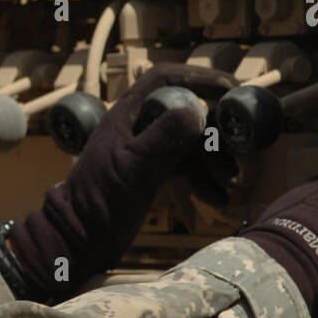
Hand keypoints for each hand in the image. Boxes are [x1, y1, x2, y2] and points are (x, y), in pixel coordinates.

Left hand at [8, 63, 237, 300]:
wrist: (78, 239)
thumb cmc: (98, 202)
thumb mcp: (132, 168)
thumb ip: (162, 139)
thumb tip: (196, 112)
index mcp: (127, 115)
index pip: (166, 80)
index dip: (199, 77)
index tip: (230, 87)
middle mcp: (136, 127)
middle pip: (185, 112)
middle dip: (213, 131)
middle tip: (238, 147)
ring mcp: (144, 150)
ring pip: (188, 143)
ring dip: (212, 160)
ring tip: (230, 180)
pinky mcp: (150, 173)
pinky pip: (184, 167)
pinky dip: (202, 179)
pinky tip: (217, 199)